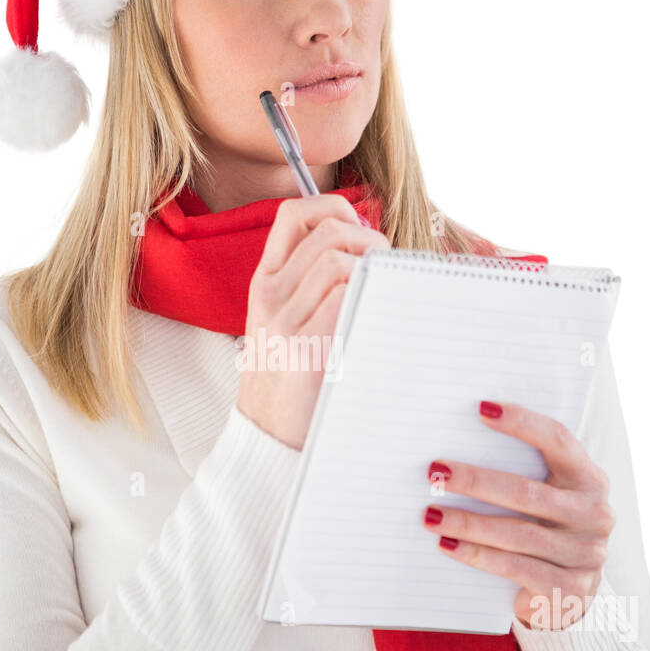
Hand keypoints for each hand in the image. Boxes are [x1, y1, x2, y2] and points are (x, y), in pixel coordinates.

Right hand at [236, 194, 389, 450]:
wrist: (265, 441)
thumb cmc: (290, 385)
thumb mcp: (284, 326)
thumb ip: (313, 287)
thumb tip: (370, 251)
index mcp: (264, 283)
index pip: (294, 214)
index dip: (335, 208)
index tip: (360, 231)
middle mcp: (270, 295)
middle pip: (329, 231)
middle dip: (370, 240)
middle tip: (385, 271)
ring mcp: (284, 322)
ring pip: (340, 261)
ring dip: (374, 270)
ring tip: (383, 296)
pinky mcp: (305, 351)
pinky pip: (345, 297)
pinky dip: (370, 298)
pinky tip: (376, 319)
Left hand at [424, 400, 615, 631]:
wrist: (567, 595)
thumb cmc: (545, 532)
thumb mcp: (545, 500)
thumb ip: (522, 474)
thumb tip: (458, 454)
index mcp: (589, 480)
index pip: (558, 441)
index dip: (522, 423)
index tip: (482, 409)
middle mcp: (594, 514)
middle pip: (527, 491)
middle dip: (476, 480)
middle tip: (436, 472)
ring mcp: (585, 554)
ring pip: (518, 534)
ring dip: (468, 523)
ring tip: (431, 515)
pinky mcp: (569, 589)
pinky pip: (515, 567)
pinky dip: (477, 555)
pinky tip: (447, 545)